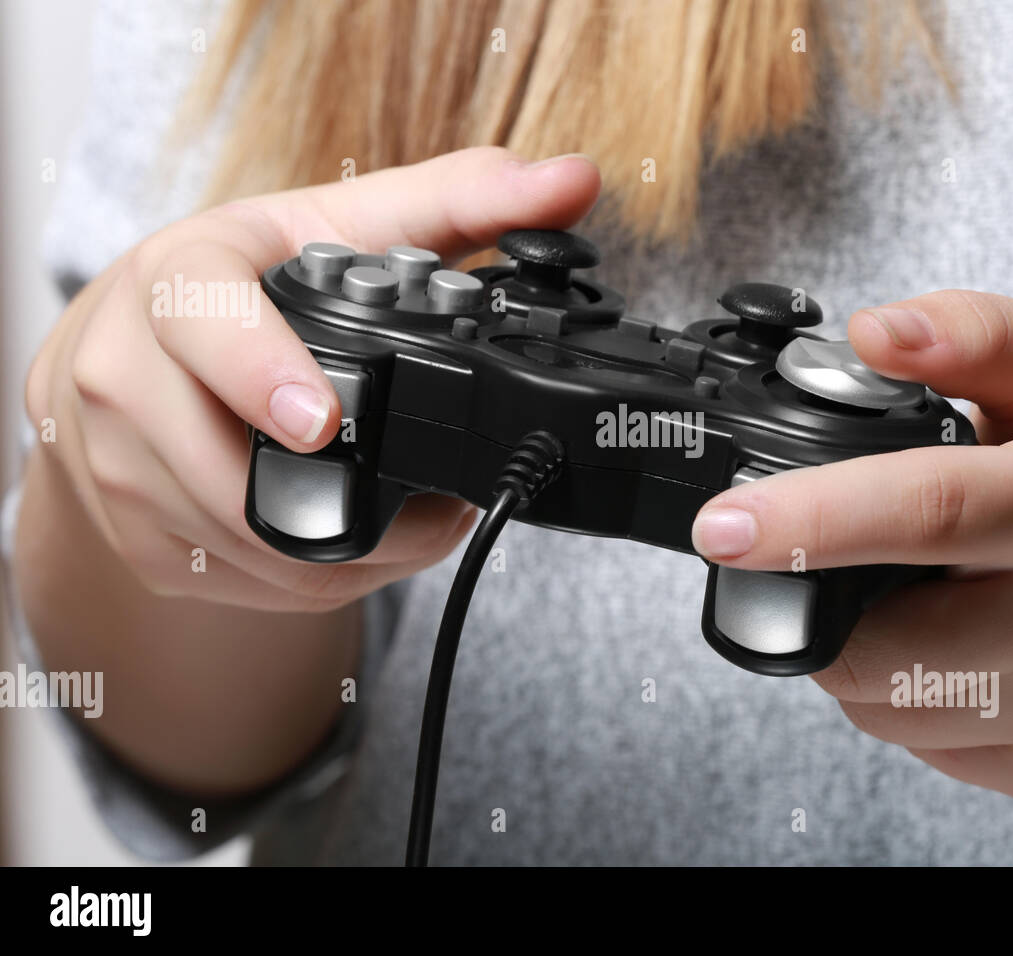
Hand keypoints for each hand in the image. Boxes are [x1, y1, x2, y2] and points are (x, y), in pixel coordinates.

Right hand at [25, 148, 600, 611]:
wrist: (135, 356)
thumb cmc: (247, 284)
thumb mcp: (338, 225)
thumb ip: (460, 203)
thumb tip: (571, 183)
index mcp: (173, 279)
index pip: (196, 321)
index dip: (258, 372)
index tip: (323, 421)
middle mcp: (121, 372)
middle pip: (222, 467)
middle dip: (350, 502)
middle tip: (438, 498)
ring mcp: (114, 465)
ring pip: (241, 543)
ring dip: (348, 551)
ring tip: (411, 518)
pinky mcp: (134, 536)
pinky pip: (238, 583)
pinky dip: (312, 578)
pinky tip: (353, 541)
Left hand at [692, 290, 1012, 814]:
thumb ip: (978, 335)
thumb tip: (871, 330)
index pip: (924, 511)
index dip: (807, 520)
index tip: (720, 525)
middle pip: (876, 642)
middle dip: (821, 606)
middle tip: (841, 565)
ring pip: (885, 709)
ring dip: (862, 656)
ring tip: (918, 601)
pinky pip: (929, 752)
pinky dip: (914, 705)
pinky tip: (964, 656)